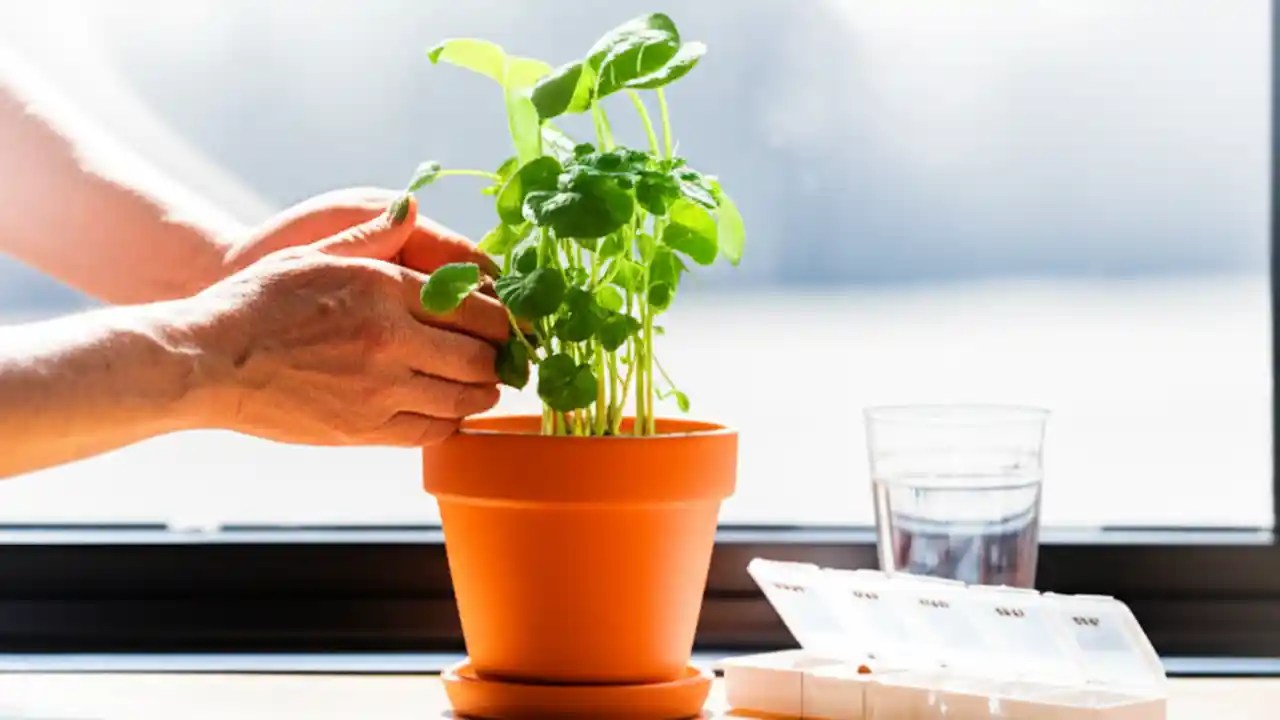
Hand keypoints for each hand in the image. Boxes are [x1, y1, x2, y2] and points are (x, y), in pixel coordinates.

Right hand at [185, 196, 507, 446]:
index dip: (505, 320)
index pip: (475, 308)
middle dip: (501, 357)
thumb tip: (413, 209)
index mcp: (382, 290)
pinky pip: (431, 430)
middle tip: (509, 356)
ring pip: (463, 399)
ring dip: (482, 391)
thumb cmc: (256, 302)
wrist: (207, 361)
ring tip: (485, 383)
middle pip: (479, 357)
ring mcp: (379, 391)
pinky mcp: (364, 430)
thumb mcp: (313, 254)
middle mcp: (389, 341)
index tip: (513, 323)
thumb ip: (370, 235)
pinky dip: (450, 421)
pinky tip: (448, 408)